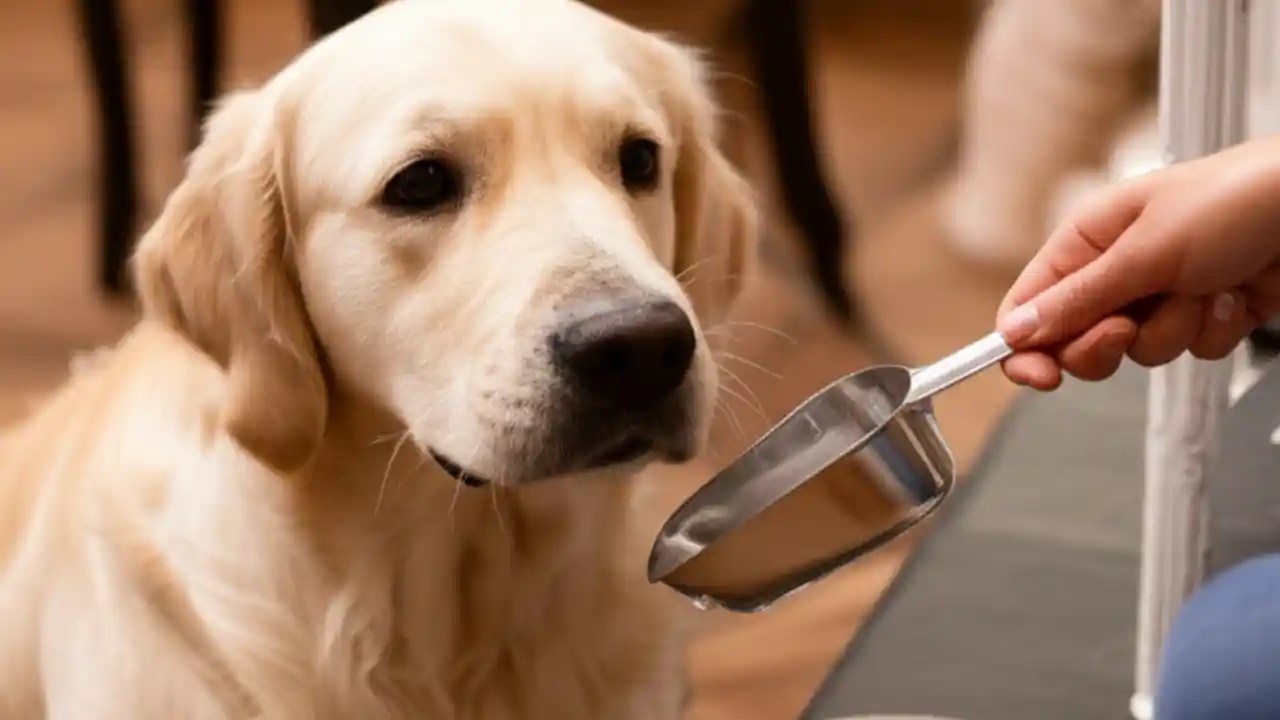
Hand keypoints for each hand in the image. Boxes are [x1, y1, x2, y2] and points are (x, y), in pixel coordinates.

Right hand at [995, 136, 1279, 389]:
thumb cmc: (1234, 201)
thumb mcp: (1144, 253)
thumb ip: (1078, 299)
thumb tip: (1017, 330)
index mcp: (1086, 241)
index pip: (1028, 306)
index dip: (1024, 347)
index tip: (1040, 376)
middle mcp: (1117, 270)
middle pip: (1075, 340)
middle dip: (1106, 343)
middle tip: (1128, 325)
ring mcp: (1160, 295)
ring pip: (1136, 352)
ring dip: (1172, 330)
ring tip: (1200, 290)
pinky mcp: (1202, 314)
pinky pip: (1187, 350)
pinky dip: (1212, 330)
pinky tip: (1230, 294)